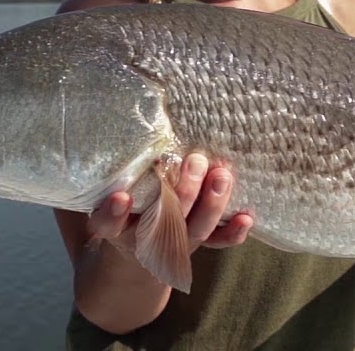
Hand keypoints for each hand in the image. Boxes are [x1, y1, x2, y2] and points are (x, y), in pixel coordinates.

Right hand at [83, 153, 253, 257]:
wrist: (137, 245)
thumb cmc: (125, 198)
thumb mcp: (113, 186)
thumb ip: (120, 164)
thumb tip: (130, 110)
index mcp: (116, 225)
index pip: (107, 223)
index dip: (113, 213)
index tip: (121, 197)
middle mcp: (144, 236)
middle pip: (164, 221)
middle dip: (183, 192)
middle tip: (195, 161)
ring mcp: (173, 241)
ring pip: (195, 229)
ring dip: (211, 204)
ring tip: (222, 176)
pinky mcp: (197, 242)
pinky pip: (216, 242)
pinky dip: (232, 233)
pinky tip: (247, 218)